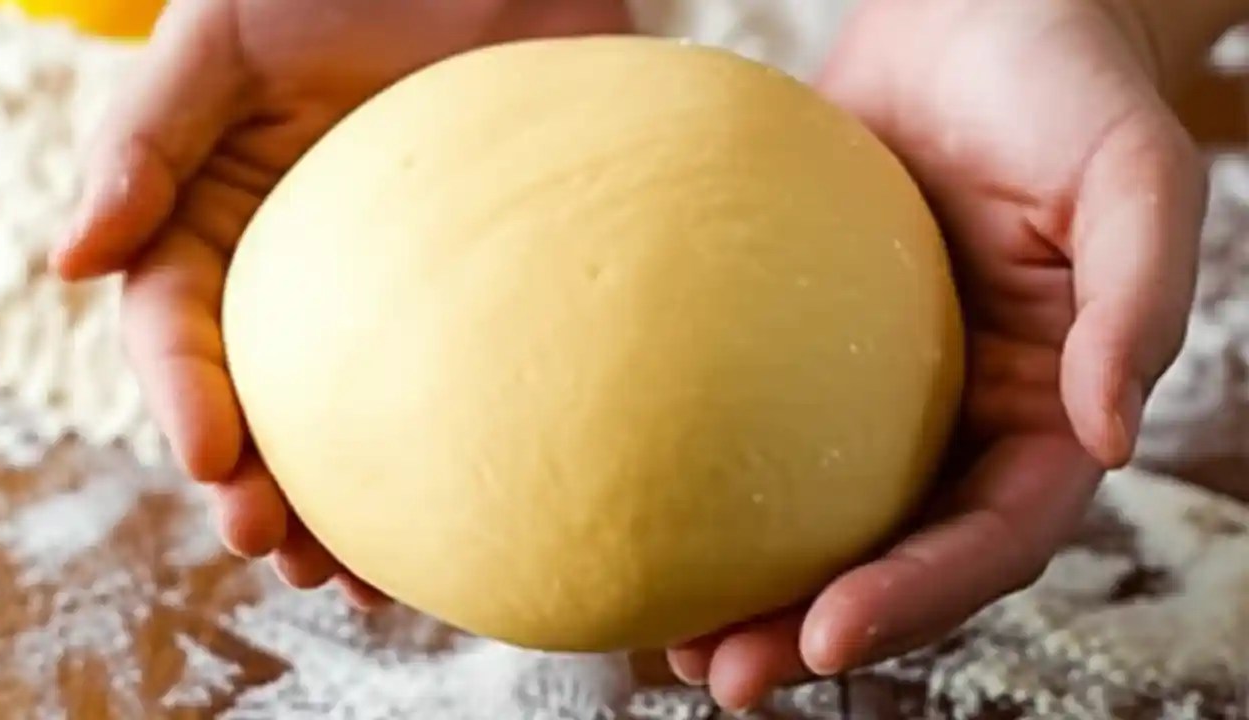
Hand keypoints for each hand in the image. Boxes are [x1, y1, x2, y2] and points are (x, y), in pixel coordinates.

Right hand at [51, 0, 629, 605]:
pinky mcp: (468, 302)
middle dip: (262, 486)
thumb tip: (70, 260)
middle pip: (260, 401)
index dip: (188, 400)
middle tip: (283, 551)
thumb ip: (146, 140)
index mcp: (217, 217)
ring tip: (356, 576)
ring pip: (349, 420)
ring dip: (344, 508)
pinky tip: (453, 523)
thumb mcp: (224, 38)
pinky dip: (442, 462)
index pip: (179, 328)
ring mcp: (385, 295)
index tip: (214, 461)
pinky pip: (449, 393)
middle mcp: (296, 272)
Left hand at [665, 0, 1208, 709]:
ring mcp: (878, 392)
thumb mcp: (1134, 176)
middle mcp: (959, 420)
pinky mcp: (802, 349)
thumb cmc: (1063, 82)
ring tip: (667, 647)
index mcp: (1045, 408)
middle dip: (813, 632)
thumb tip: (1110, 432)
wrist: (969, 14)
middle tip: (720, 680)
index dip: (918, 600)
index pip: (990, 538)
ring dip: (749, 591)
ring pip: (815, 519)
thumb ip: (1140, 300)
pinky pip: (752, 430)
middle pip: (891, 559)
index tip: (826, 638)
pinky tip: (639, 512)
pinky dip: (706, 487)